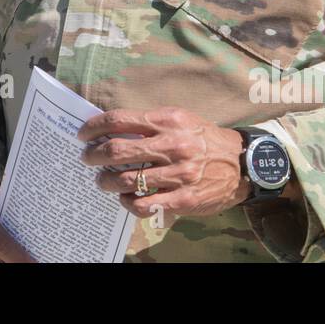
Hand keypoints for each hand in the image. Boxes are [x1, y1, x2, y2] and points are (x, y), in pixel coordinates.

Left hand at [79, 107, 252, 218]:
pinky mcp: (183, 199)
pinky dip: (127, 202)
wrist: (242, 163)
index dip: (94, 127)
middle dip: (93, 156)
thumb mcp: (180, 118)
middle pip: (117, 150)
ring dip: (106, 182)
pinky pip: (143, 204)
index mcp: (168, 120)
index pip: (120, 120)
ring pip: (126, 180)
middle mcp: (172, 145)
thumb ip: (149, 122)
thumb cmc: (203, 138)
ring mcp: (178, 174)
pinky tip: (125, 198)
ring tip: (102, 182)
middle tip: (86, 159)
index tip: (82, 134)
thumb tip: (110, 128)